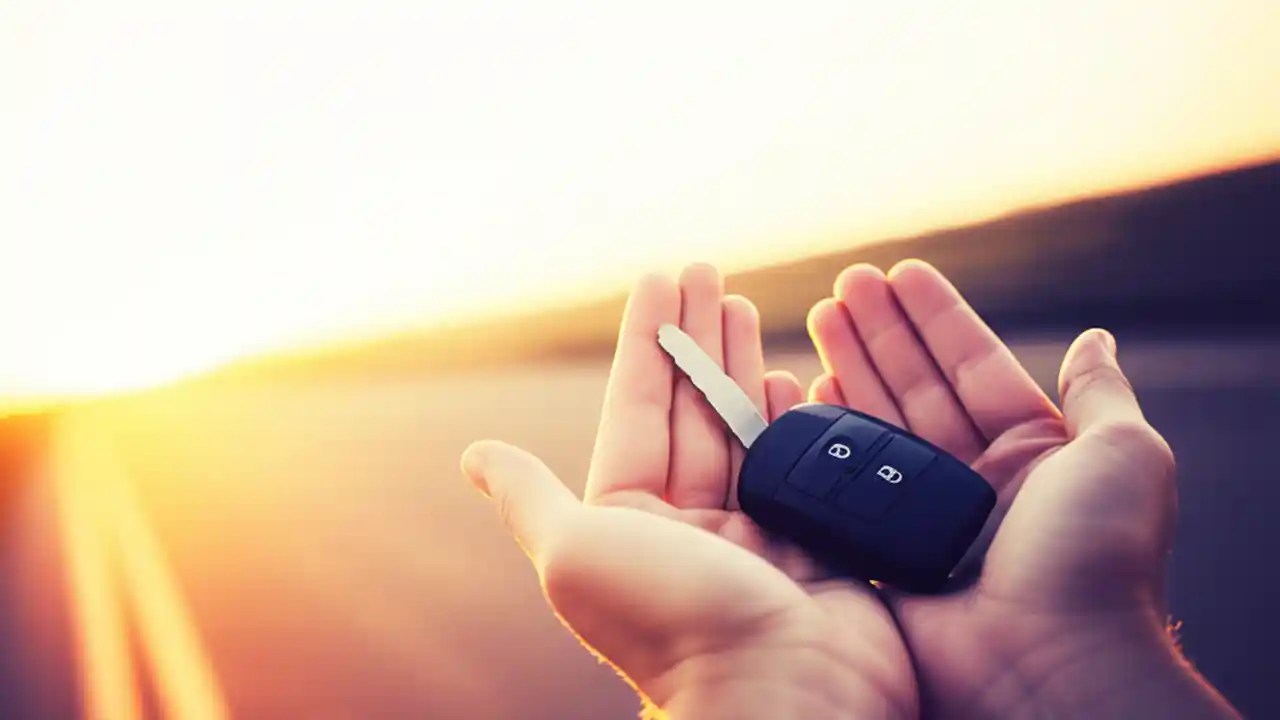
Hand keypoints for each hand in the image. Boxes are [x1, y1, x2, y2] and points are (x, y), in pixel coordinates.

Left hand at [463, 265, 916, 718]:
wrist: (783, 692)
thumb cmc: (671, 624)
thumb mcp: (577, 553)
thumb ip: (529, 499)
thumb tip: (473, 455)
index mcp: (633, 519)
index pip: (639, 407)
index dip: (649, 339)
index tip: (661, 279)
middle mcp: (693, 522)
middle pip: (695, 407)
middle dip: (699, 337)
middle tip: (709, 270)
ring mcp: (757, 530)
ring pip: (747, 427)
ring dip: (744, 363)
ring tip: (746, 301)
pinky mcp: (815, 541)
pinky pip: (805, 464)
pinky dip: (800, 416)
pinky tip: (796, 374)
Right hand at [807, 260, 1237, 717]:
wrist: (1048, 662)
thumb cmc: (1096, 560)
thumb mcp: (1124, 456)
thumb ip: (1099, 394)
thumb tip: (1097, 338)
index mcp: (1034, 453)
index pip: (974, 366)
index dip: (935, 317)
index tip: (900, 273)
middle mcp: (977, 480)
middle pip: (917, 386)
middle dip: (882, 331)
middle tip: (846, 283)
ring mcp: (926, 516)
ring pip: (878, 425)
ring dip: (849, 367)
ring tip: (821, 314)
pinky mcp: (884, 552)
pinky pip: (846, 483)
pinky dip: (824, 437)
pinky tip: (804, 390)